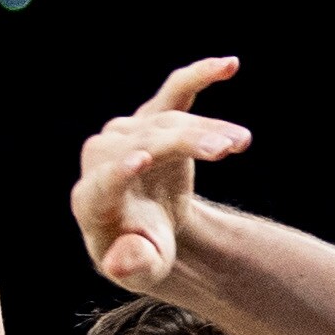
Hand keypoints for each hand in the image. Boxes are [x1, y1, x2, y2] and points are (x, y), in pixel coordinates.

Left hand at [73, 59, 252, 291]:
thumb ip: (132, 266)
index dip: (119, 171)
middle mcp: (103, 157)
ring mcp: (127, 133)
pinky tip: (229, 66)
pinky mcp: (154, 118)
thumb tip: (121, 263)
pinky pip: (176, 91)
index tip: (141, 160)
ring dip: (207, 129)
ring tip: (242, 142)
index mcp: (92, 200)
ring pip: (168, 123)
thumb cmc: (141, 251)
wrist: (147, 227)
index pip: (103, 182)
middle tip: (225, 149)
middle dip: (184, 144)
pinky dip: (200, 76)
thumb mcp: (141, 269)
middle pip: (144, 143)